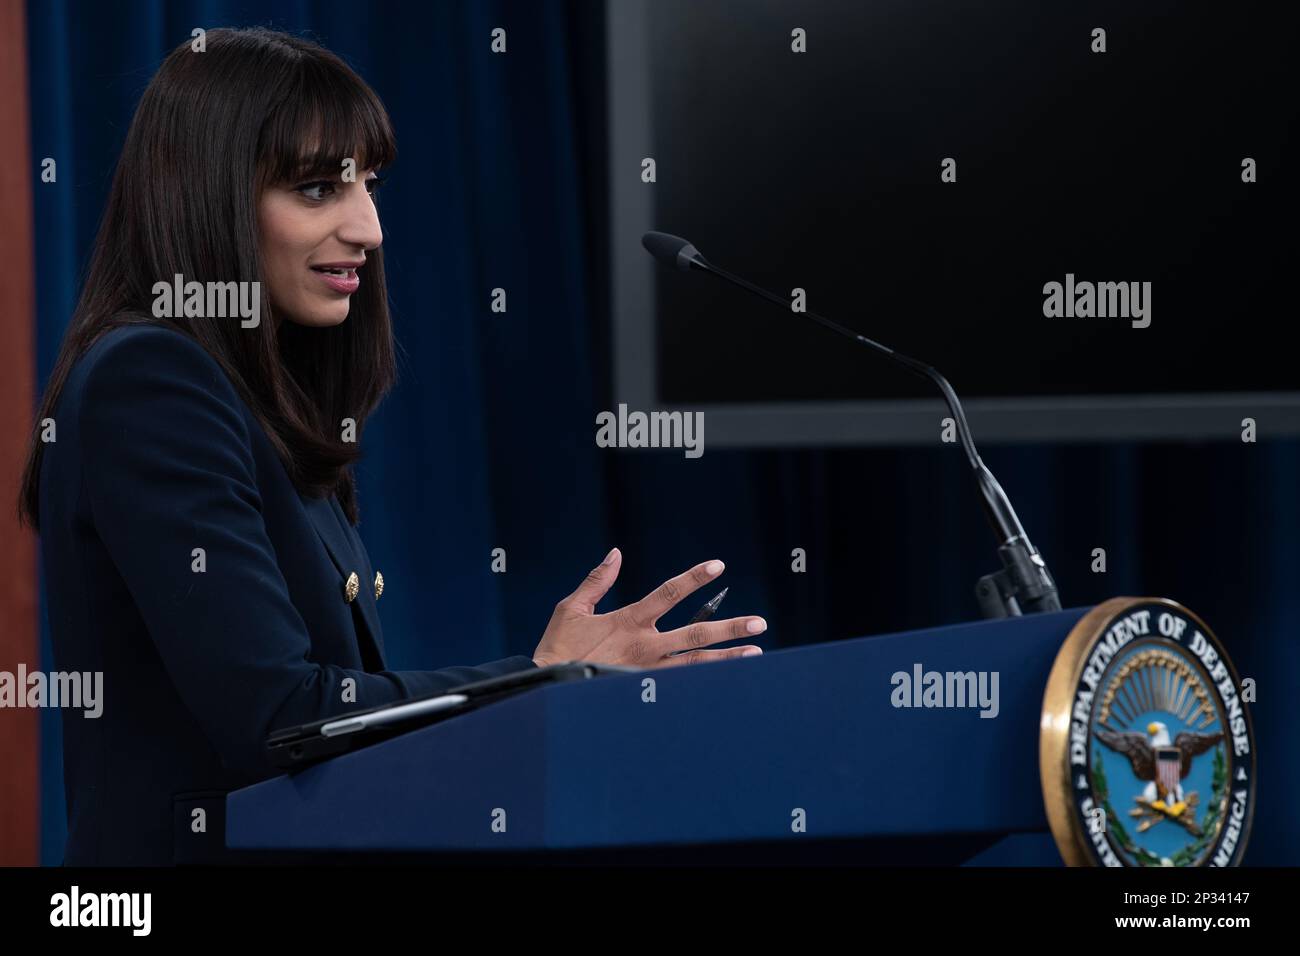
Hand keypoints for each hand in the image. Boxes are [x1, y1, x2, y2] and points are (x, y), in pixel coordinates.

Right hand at [532, 548, 765, 668]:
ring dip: (728, 658)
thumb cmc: (558, 646)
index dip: (694, 578)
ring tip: (756, 653)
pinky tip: (728, 682)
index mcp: (629, 620)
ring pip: (696, 664)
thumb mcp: (573, 608)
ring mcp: (648, 671)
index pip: (668, 593)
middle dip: (730, 628)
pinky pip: (682, 686)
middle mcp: (645, 645)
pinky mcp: (645, 690)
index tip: (718, 567)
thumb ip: (597, 580)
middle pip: (695, 633)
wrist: (547, 686)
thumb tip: (616, 554)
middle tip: (759, 623)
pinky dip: (706, 683)